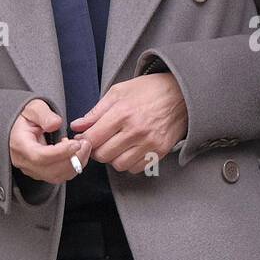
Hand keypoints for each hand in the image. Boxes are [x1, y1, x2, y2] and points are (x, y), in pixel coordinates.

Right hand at [9, 98, 91, 182]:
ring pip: (57, 176)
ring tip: (84, 147)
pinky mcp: (41, 173)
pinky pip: (60, 177)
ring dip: (75, 164)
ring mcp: (32, 170)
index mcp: (19, 144)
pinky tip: (78, 154)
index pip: (40, 156)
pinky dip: (73, 167)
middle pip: (50, 170)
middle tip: (86, 144)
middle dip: (73, 159)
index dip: (60, 152)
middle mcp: (24, 161)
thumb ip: (44, 115)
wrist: (21, 126)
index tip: (76, 144)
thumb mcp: (34, 108)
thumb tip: (55, 124)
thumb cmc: (28, 117)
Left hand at [68, 74, 187, 174]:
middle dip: (97, 150)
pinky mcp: (159, 151)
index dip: (83, 140)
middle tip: (100, 141)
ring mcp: (149, 143)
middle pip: (103, 155)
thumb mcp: (119, 92)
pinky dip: (129, 163)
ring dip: (113, 158)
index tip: (84, 138)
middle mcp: (136, 131)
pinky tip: (130, 150)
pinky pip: (136, 168)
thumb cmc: (149, 90)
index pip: (92, 138)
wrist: (182, 94)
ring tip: (117, 145)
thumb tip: (77, 126)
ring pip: (118, 165)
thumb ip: (96, 111)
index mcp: (122, 113)